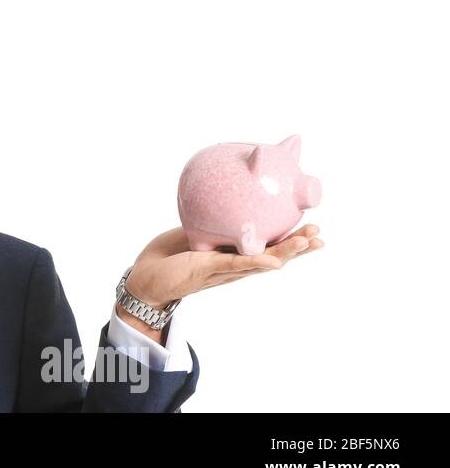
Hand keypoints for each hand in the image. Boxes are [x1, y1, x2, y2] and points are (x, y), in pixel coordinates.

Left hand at [125, 224, 324, 308]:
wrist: (147, 276)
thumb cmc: (174, 254)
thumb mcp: (199, 230)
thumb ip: (215, 218)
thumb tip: (229, 191)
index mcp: (236, 252)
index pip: (271, 245)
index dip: (293, 238)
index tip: (315, 227)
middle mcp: (236, 264)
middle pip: (275, 256)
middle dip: (299, 247)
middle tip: (319, 235)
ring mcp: (225, 269)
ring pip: (262, 261)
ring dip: (286, 253)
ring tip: (307, 243)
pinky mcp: (210, 269)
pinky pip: (236, 264)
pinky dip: (256, 263)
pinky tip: (274, 263)